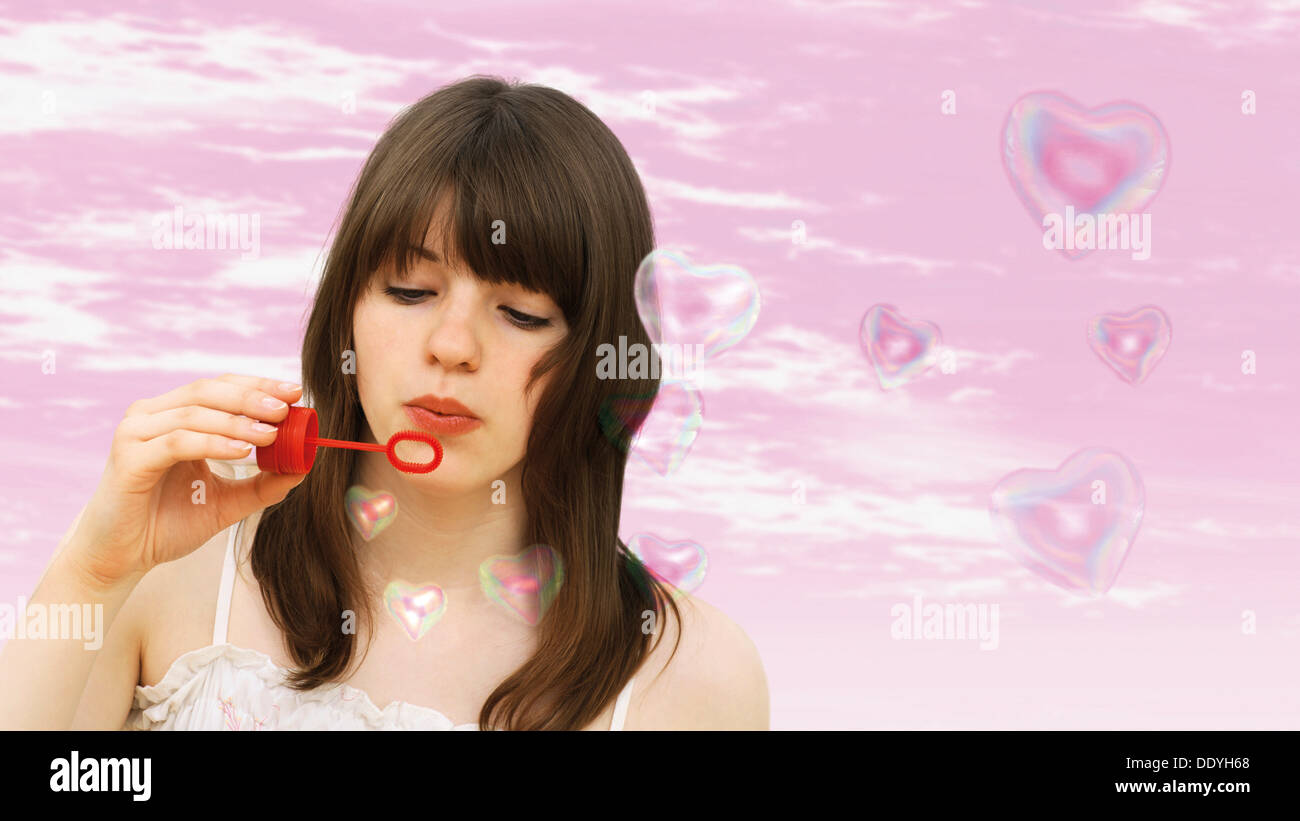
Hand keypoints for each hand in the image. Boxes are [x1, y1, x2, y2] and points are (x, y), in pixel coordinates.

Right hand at [66, 374, 308, 585]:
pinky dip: (212, 443)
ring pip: (195, 414)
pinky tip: (241, 451)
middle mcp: (152, 416)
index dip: (258, 385)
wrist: (123, 557)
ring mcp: (136, 433)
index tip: (294, 393)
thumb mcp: (227, 501)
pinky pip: (178, 442)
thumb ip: (263, 484)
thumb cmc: (167, 524)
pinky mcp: (129, 458)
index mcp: (174, 416)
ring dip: (238, 422)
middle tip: (285, 409)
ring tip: (271, 434)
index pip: (221, 387)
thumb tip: (304, 467)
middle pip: (209, 391)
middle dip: (252, 397)